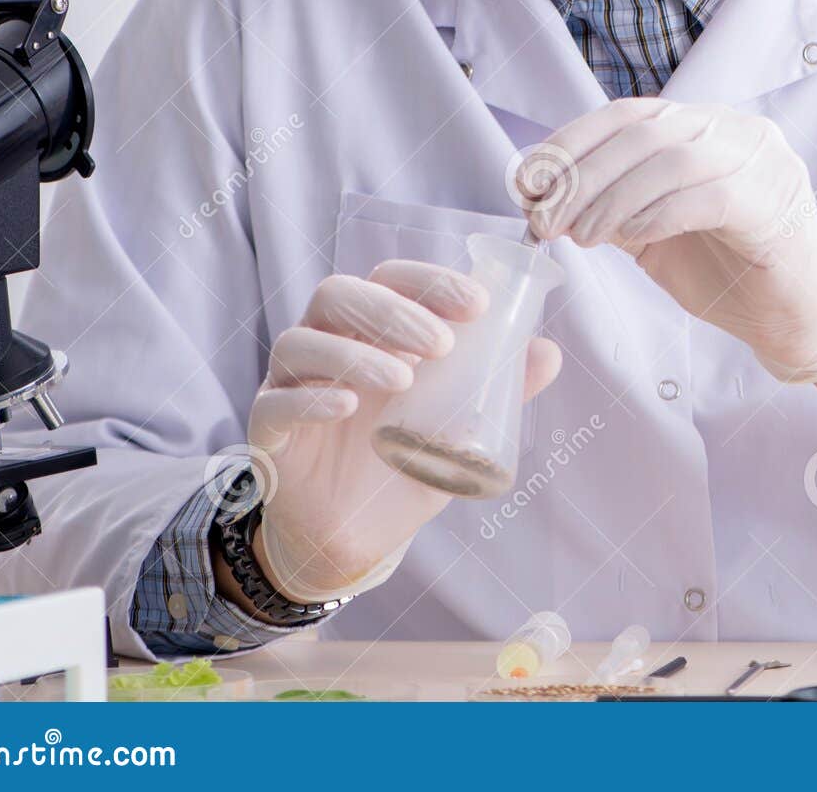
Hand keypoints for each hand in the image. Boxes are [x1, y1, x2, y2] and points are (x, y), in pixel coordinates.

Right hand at [241, 260, 560, 604]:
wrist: (353, 537)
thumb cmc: (402, 463)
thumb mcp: (457, 425)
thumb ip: (499, 388)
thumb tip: (548, 352)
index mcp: (370, 329)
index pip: (390, 279)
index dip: (431, 281)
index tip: (479, 303)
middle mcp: (324, 344)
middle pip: (339, 294)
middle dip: (395, 311)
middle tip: (444, 344)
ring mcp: (289, 385)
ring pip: (300, 340)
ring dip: (354, 351)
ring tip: (403, 378)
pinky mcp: (267, 433)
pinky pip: (274, 403)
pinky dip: (310, 399)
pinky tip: (347, 407)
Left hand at [521, 99, 816, 383]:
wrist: (796, 318)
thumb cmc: (725, 271)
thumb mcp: (652, 230)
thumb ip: (609, 204)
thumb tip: (539, 192)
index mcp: (705, 124)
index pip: (629, 114)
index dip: (571, 142)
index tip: (527, 179)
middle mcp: (736, 130)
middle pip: (644, 133)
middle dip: (582, 175)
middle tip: (543, 220)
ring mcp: (763, 160)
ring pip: (671, 159)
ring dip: (612, 198)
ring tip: (582, 237)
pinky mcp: (777, 202)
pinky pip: (705, 196)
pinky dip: (655, 215)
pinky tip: (628, 238)